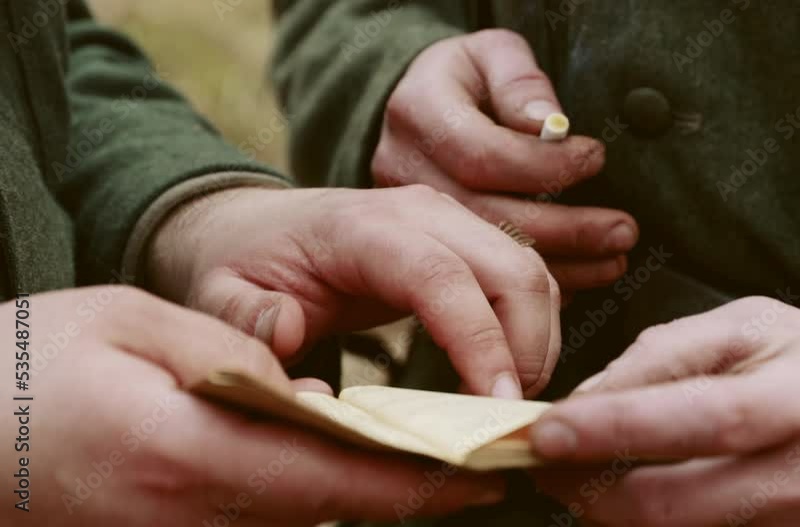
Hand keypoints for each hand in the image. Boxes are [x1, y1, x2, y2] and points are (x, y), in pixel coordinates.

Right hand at [4, 287, 502, 525]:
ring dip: (378, 496)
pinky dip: (327, 494)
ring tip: (441, 460)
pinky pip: (272, 516)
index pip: (338, 479)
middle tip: (486, 465)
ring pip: (311, 519)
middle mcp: (200, 514)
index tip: (488, 470)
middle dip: (417, 493)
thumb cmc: (33, 367)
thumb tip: (317, 402)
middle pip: (337, 513)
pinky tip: (357, 464)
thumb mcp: (133, 328)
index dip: (423, 480)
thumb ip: (236, 363)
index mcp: (193, 454)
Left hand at [148, 184, 559, 397]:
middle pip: (511, 268)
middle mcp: (421, 212)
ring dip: (537, 340)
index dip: (480, 340)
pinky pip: (525, 277)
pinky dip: (532, 327)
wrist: (259, 226)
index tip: (495, 404)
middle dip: (528, 347)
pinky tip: (508, 373)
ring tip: (507, 402)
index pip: (442, 276)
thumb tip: (288, 332)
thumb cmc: (244, 263)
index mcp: (362, 228)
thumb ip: (244, 316)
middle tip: (507, 417)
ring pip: (532, 272)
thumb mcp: (220, 292)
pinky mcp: (467, 239)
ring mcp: (452, 220)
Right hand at [371, 29, 638, 291]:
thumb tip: (549, 124)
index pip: (483, 153)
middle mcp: (404, 167)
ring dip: (560, 264)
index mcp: (418, 112)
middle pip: (486, 213)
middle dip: (564, 228)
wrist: (420, 110)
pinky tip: (583, 278)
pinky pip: (485, 276)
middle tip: (624, 230)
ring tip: (615, 259)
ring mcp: (408, 212)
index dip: (546, 165)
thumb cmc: (470, 79)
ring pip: (486, 256)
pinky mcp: (426, 243)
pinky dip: (538, 281)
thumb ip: (519, 81)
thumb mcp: (491, 54)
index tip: (596, 158)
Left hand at [529, 297, 799, 525]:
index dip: (614, 429)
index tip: (544, 431)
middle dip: (587, 492)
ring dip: (610, 514)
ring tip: (584, 478)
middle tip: (544, 464)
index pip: (698, 419)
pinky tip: (638, 499)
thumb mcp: (763, 328)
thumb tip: (591, 397)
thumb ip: (672, 351)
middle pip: (672, 505)